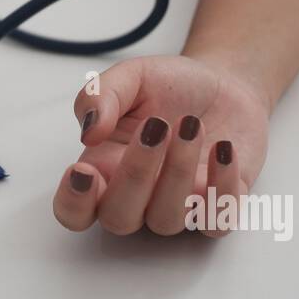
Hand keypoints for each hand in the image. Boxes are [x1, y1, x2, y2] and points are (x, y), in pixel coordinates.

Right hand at [52, 54, 269, 236]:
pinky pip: (218, 222)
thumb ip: (101, 96)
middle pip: (119, 218)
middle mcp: (137, 196)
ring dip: (178, 172)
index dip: (73, 203)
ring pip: (166, 220)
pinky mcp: (218, 206)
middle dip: (135, 175)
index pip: (75, 211)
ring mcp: (177, 206)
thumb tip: (89, 131)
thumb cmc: (170, 87)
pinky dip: (221, 189)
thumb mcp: (131, 76)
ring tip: (192, 125)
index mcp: (104, 168)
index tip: (84, 171)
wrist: (225, 85)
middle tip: (156, 128)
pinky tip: (223, 149)